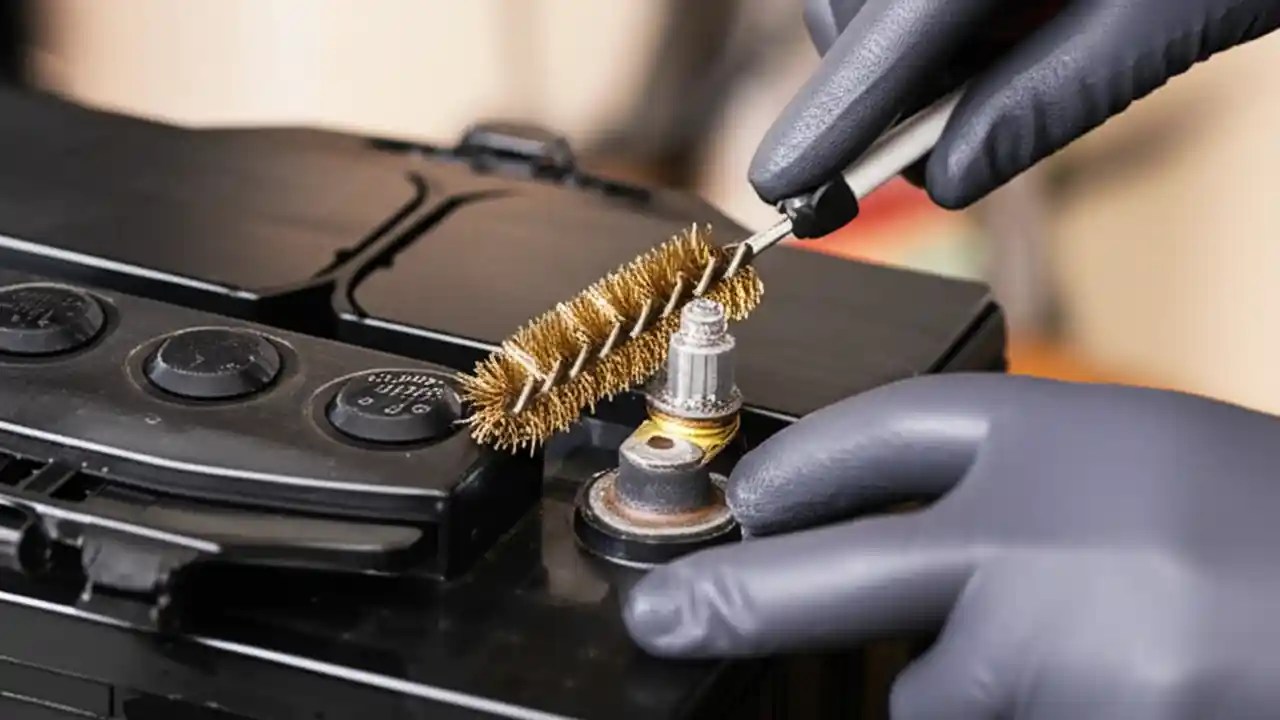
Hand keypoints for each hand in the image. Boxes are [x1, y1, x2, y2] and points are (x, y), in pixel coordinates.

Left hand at [625, 374, 1279, 718]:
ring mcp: (1044, 656)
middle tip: (666, 621)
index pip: (876, 430)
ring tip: (1087, 653)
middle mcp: (1028, 538)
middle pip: (828, 571)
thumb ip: (1022, 486)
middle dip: (731, 600)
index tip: (749, 499)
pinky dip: (1019, 714)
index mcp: (1052, 436)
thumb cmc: (1270, 531)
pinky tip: (1107, 683)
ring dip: (967, 688)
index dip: (796, 468)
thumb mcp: (1143, 458)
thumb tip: (903, 532)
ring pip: (930, 695)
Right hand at [751, 0, 1279, 208]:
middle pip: (850, 10)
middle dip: (876, 86)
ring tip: (1005, 55)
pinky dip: (931, 18)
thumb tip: (953, 175)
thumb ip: (1053, 95)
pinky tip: (1000, 21)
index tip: (785, 180)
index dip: (833, 118)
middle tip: (936, 140)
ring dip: (908, 52)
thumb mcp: (1170, 14)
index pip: (891, 34)